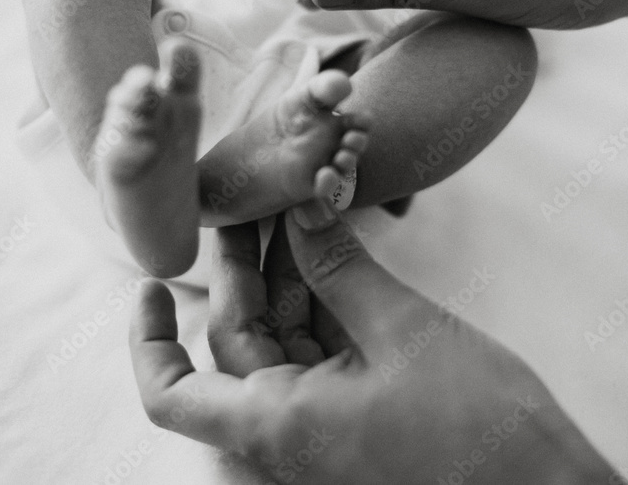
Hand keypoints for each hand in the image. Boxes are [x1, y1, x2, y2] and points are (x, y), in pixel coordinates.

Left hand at [130, 205, 613, 482]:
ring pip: (282, 339)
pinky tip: (330, 247)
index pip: (172, 393)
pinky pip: (323, 348)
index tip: (149, 285)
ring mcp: (326, 421)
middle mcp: (289, 428)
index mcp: (277, 423)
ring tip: (294, 207)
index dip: (147, 339)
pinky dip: (323, 300)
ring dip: (286, 277)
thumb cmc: (479, 426)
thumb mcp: (401, 330)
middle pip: (236, 341)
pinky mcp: (362, 409)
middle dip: (241, 269)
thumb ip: (340, 267)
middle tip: (252, 200)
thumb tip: (302, 212)